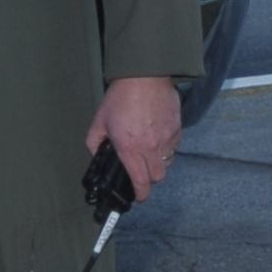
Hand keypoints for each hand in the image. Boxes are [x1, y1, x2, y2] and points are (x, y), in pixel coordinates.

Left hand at [87, 75, 182, 197]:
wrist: (145, 75)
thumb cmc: (121, 97)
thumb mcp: (99, 120)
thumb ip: (94, 142)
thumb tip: (97, 155)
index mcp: (130, 148)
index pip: (140, 182)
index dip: (141, 194)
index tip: (139, 196)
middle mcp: (150, 147)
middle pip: (157, 177)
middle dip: (149, 179)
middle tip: (142, 171)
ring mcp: (166, 138)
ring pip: (167, 163)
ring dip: (159, 163)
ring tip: (150, 152)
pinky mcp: (177, 128)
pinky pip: (175, 147)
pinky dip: (168, 147)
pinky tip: (159, 138)